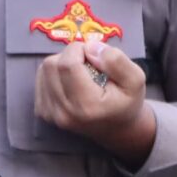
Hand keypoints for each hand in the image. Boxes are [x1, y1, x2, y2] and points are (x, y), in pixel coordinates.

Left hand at [33, 35, 154, 163]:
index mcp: (87, 106)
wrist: (116, 129)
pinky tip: (70, 81)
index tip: (94, 55)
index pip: (68, 64)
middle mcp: (64, 113)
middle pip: (52, 65)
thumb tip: (90, 47)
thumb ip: (117, 61)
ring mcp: (51, 115)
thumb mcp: (136, 79)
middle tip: (89, 63)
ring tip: (80, 73)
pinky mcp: (43, 112)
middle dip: (70, 55)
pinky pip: (41, 79)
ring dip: (62, 63)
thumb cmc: (127, 102)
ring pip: (44, 69)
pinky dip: (54, 73)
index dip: (79, 49)